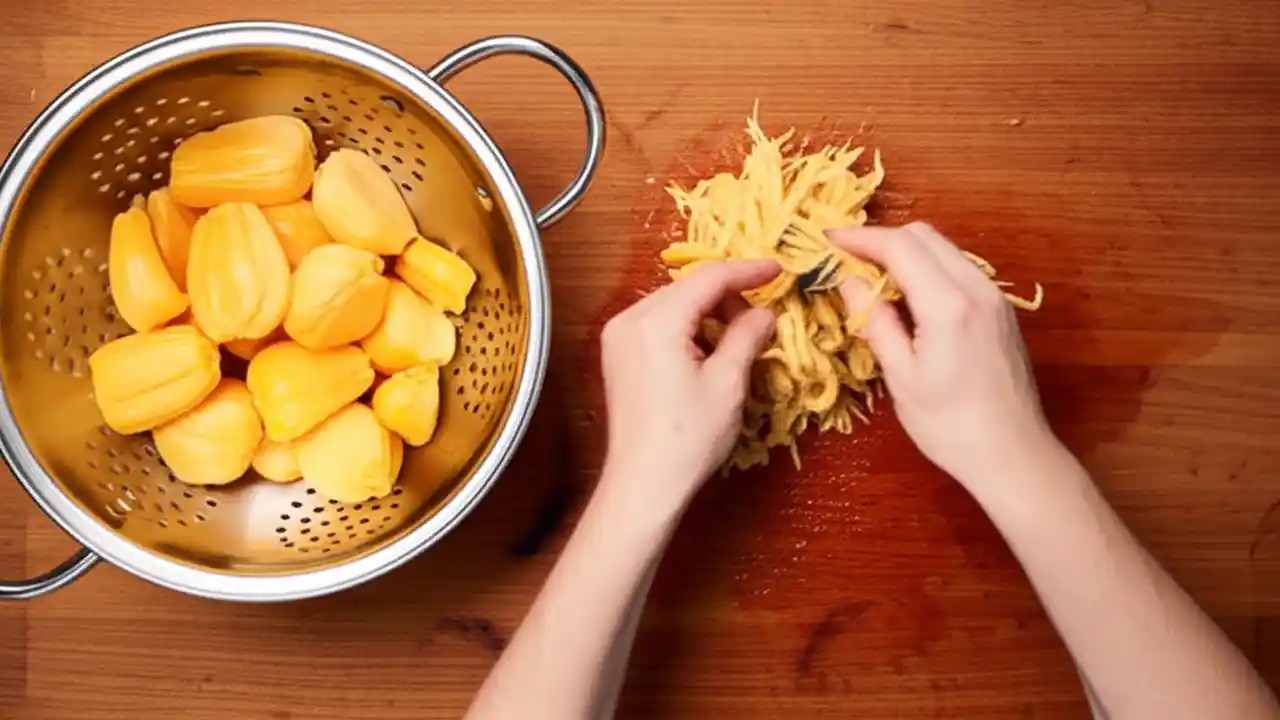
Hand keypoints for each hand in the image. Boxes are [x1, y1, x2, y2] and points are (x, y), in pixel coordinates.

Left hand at [599, 260, 779, 513]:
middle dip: (727, 296)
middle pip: (688, 287)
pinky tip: (709, 352)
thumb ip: (747, 336)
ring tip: (737, 341)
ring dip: (708, 312)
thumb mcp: (728, 383)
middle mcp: (629, 320)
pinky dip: (688, 328)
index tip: (777, 270)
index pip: (708, 278)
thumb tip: (765, 313)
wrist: (643, 483)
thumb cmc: (686, 440)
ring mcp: (618, 336)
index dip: (747, 271)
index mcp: (656, 322)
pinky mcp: (618, 355)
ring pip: (674, 304)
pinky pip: (658, 323)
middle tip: (760, 319)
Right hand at [830, 222, 1056, 492]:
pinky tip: (907, 296)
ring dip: (905, 252)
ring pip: (944, 248)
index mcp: (948, 305)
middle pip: (924, 236)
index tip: (827, 240)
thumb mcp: (901, 377)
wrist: (1012, 454)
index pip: (899, 246)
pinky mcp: (1001, 309)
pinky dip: (928, 268)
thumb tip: (848, 281)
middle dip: (881, 239)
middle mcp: (977, 289)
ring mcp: (994, 296)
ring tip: (872, 277)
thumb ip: (874, 321)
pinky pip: (958, 268)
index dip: (860, 238)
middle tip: (846, 260)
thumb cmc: (949, 426)